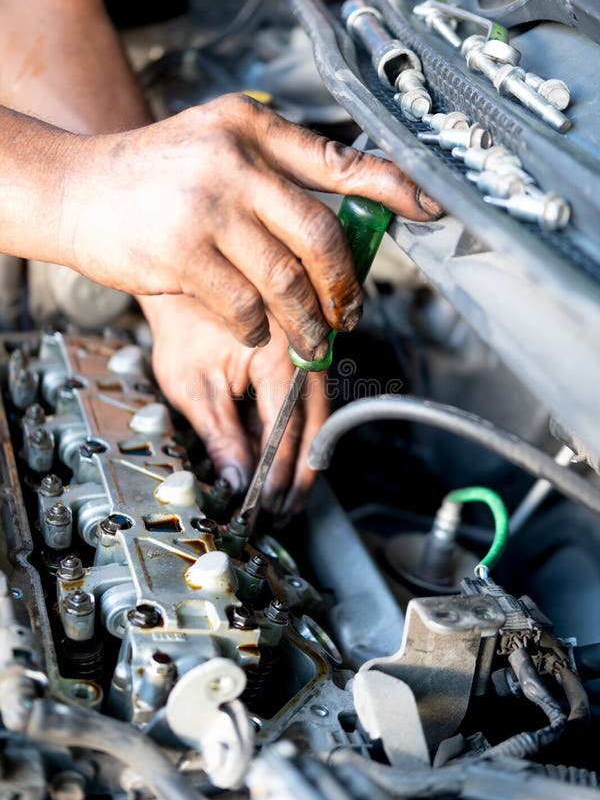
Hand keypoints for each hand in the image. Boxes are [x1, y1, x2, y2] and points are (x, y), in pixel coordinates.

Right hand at [58, 94, 439, 362]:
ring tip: (310, 337)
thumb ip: (273, 173)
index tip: (427, 208)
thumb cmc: (152, 177)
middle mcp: (235, 160)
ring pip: (286, 280)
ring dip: (306, 321)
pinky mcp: (183, 252)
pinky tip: (251, 330)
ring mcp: (208, 206)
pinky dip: (255, 329)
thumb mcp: (216, 147)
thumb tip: (338, 222)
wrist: (76, 189)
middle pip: (320, 234)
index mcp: (252, 128)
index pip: (337, 160)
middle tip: (349, 312)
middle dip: (344, 286)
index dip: (391, 186)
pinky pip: (243, 306)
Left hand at [140, 294, 328, 515]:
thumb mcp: (194, 387)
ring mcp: (309, 358)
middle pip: (314, 427)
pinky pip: (307, 408)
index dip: (277, 471)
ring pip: (316, 421)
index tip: (265, 502)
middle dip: (299, 475)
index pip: (286, 425)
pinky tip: (282, 468)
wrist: (190, 287)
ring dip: (301, 462)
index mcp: (279, 353)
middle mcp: (305, 353)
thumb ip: (219, 436)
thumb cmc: (187, 328)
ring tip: (285, 499)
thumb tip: (238, 481)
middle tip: (283, 511)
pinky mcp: (303, 365)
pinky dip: (295, 440)